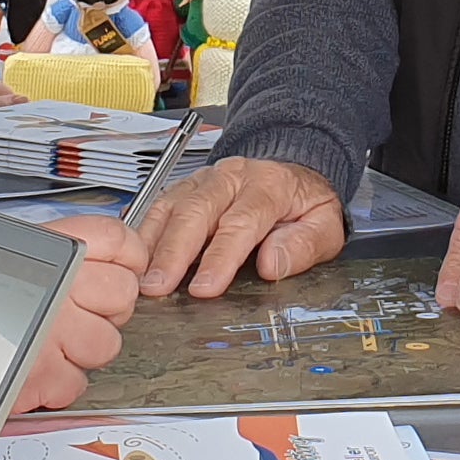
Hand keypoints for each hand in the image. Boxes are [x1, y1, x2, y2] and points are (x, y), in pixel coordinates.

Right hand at [14, 214, 148, 413]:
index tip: (117, 265)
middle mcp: (58, 287)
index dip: (126, 257)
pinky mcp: (43, 377)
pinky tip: (37, 364)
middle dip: (106, 306)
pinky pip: (77, 382)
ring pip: (107, 343)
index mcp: (53, 247)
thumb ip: (70, 249)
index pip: (120, 241)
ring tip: (51, 337)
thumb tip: (120, 253)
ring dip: (83, 347)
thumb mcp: (17, 247)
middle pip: (123, 294)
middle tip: (78, 307)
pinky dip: (58, 381)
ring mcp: (54, 334)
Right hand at [137, 158, 346, 298]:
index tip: (205, 287)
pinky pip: (158, 205)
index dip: (220, 256)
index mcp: (269, 186)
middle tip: (158, 288)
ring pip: (172, 205)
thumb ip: (303, 246)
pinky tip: (134, 257)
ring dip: (152, 244)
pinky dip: (143, 232)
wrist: (294, 172)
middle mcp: (232, 178)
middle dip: (174, 252)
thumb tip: (272, 264)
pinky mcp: (186, 188)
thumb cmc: (304, 204)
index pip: (241, 221)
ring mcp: (205, 180)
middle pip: (197, 210)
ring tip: (140, 278)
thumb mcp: (325, 226)